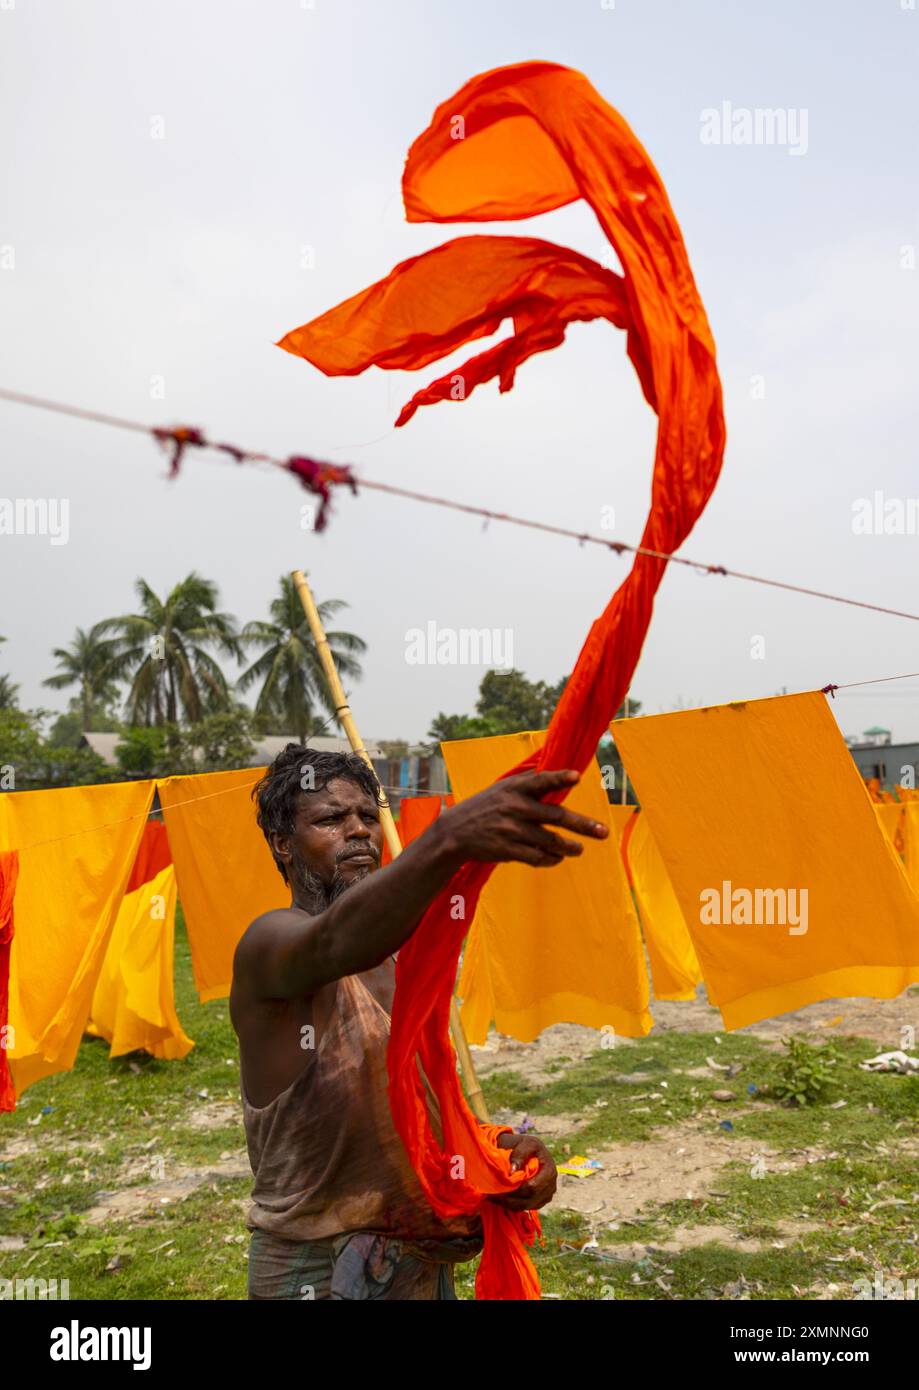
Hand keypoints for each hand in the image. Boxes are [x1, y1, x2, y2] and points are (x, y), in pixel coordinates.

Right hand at [437, 769, 608, 868]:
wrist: (454, 832)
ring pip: (551, 840)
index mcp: (515, 788)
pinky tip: (558, 858)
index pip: (541, 780)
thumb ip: (529, 783)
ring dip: (569, 847)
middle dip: (583, 825)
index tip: (577, 777)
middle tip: (603, 832)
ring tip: (579, 849)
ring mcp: (511, 830)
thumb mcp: (503, 787)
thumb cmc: (486, 806)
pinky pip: (537, 856)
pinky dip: (551, 858)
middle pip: (557, 816)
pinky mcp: (507, 849)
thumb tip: (563, 773)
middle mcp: (515, 807)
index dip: (559, 778)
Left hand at [490, 1132, 557, 1210]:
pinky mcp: (539, 1200)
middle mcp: (551, 1186)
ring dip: (508, 1204)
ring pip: (526, 1206)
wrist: (527, 1149)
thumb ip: (520, 1154)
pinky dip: (512, 1205)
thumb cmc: (525, 1144)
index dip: (516, 1190)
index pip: (533, 1188)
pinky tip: (500, 1199)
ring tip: (493, 1197)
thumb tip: (513, 1172)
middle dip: (509, 1199)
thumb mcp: (525, 1143)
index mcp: (550, 1171)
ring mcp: (546, 1195)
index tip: (499, 1187)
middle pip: (529, 1200)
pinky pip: (525, 1207)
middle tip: (492, 1195)